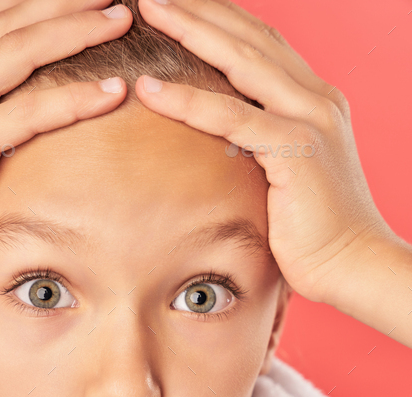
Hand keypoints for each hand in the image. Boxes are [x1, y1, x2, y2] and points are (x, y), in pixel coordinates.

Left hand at [132, 0, 393, 305]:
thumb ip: (266, 145)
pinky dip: (188, 101)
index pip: (262, 44)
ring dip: (192, 31)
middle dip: (201, 9)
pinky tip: (150, 89)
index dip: (221, 19)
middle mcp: (316, 99)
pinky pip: (232, 118)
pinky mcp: (295, 150)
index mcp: (316, 101)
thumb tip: (228, 142)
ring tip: (150, 10)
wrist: (352, 264)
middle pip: (250, 38)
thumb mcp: (290, 174)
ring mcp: (309, 119)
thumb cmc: (316, 231)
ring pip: (241, 62)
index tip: (181, 4)